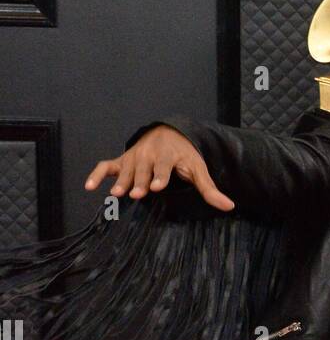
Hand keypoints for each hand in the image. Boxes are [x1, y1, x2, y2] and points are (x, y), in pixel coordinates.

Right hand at [83, 125, 235, 210]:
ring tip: (115, 194)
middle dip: (139, 181)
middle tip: (137, 194)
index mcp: (167, 155)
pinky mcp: (122, 160)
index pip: (163, 166)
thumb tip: (229, 206)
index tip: (156, 187)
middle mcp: (148, 154)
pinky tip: (90, 187)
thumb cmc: (184, 155)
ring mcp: (133, 157)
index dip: (160, 176)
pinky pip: (106, 166)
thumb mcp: (198, 169)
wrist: (168, 132)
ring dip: (120, 181)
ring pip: (126, 169)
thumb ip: (210, 189)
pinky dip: (97, 174)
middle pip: (143, 169)